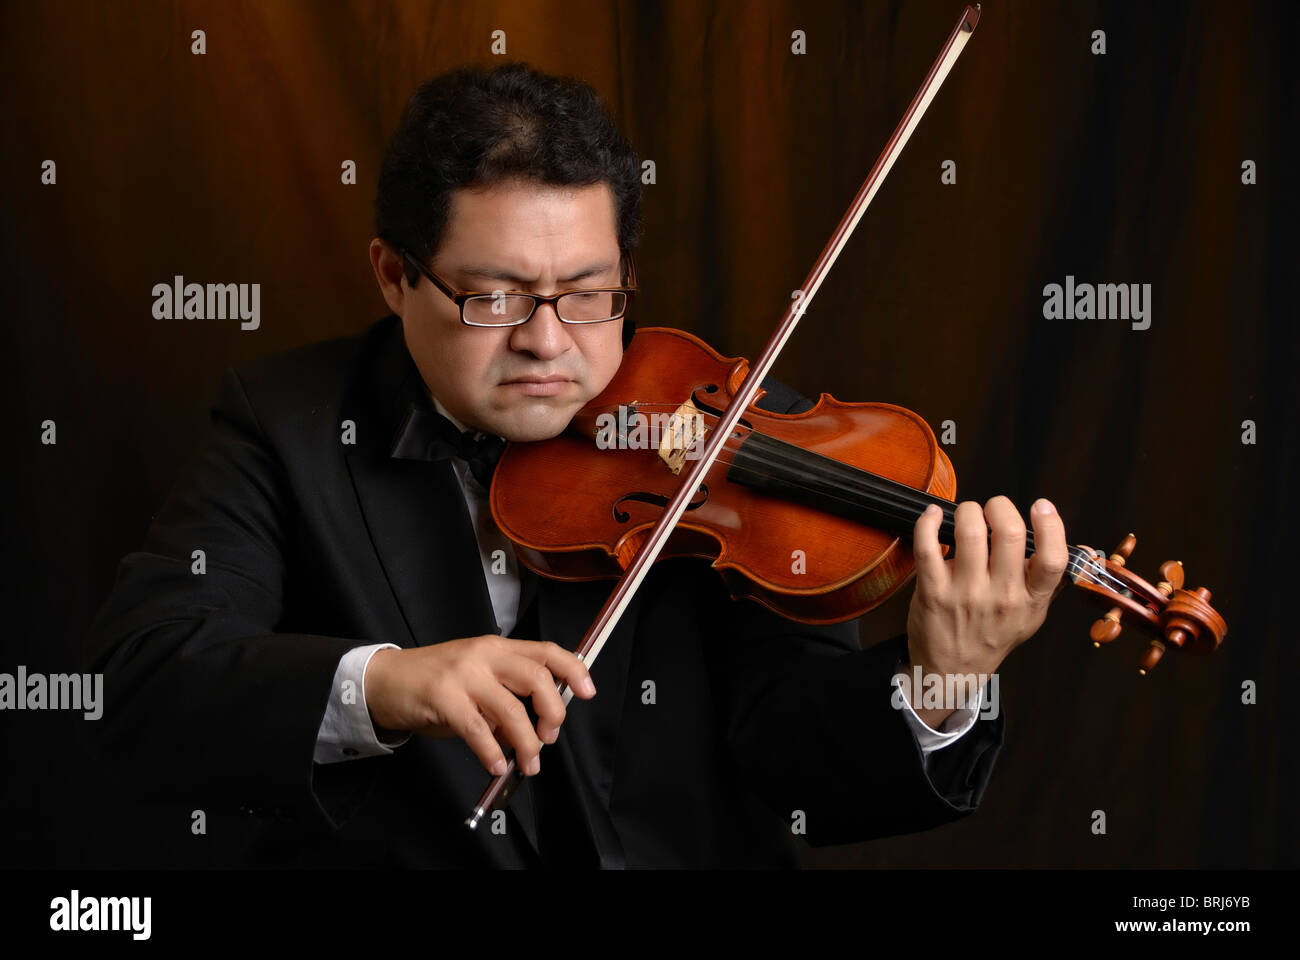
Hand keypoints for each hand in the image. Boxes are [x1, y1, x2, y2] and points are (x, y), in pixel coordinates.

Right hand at [364, 636, 595, 777]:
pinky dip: (492, 754)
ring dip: (526, 744)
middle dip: (552, 714)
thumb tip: (537, 730)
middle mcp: (484, 655)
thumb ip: (507, 697)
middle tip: (548, 738)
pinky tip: (496, 766)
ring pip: (512, 710)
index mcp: (498, 648)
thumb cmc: (434, 683)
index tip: (588, 692)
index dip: (574, 670)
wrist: (384, 681)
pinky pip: (478, 731)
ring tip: (527, 763)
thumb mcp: (477, 681)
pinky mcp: (442, 697)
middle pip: (538, 678)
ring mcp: (463, 674)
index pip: (547, 651)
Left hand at [902, 496, 1067, 726]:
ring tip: (968, 514)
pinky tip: (932, 516)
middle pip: (1010, 535)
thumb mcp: (1031, 616)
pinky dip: (928, 523)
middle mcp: (1001, 597)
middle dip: (1000, 507)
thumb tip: (1084, 551)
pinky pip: (928, 547)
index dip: (1051, 525)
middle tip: (993, 508)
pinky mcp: (933, 592)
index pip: (1052, 560)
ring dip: (968, 511)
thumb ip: (1052, 582)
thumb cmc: (992, 636)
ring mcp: (966, 594)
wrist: (952, 670)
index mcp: (1031, 600)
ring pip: (970, 533)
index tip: (1041, 506)